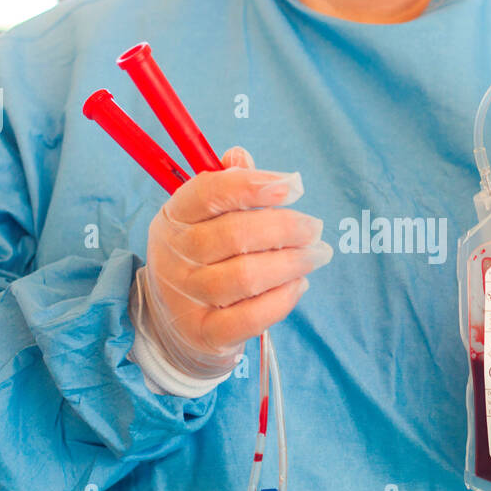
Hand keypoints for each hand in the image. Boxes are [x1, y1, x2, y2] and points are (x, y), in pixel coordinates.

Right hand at [133, 147, 332, 379]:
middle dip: (285, 228)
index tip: (294, 186)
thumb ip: (226, 186)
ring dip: (292, 263)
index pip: (209, 193)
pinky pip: (250, 317)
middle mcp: (174, 256)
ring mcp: (186, 298)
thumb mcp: (204, 218)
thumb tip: (240, 156)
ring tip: (316, 255)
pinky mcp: (204, 334)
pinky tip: (299, 285)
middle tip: (315, 228)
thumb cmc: (202, 258)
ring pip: (246, 277)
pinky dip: (282, 299)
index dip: (254, 186)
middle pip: (234, 235)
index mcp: (173, 217)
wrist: (173, 324)